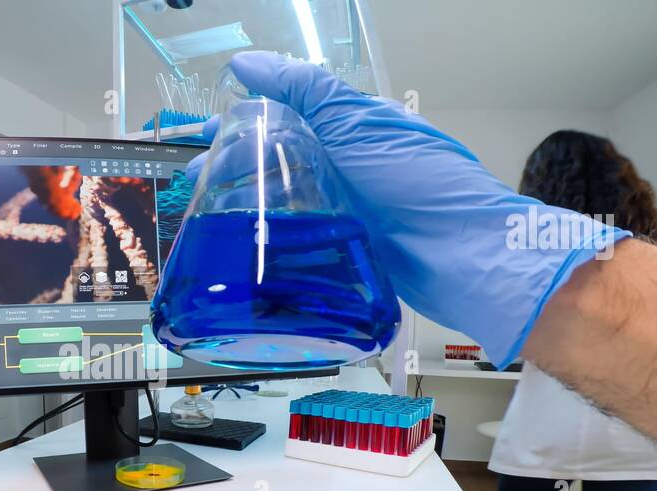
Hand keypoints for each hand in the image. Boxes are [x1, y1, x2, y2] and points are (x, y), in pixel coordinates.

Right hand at [187, 51, 629, 366]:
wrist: (465, 256)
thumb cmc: (423, 185)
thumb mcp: (357, 123)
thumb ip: (304, 91)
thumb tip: (248, 65)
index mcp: (346, 130)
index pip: (281, 117)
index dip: (238, 123)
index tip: (200, 134)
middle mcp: (343, 170)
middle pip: (273, 165)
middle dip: (229, 172)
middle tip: (191, 186)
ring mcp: (344, 213)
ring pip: (279, 209)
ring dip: (240, 213)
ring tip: (203, 223)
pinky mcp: (345, 255)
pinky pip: (296, 248)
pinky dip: (266, 250)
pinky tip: (239, 258)